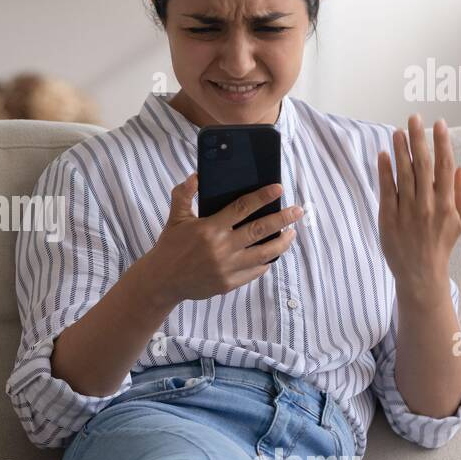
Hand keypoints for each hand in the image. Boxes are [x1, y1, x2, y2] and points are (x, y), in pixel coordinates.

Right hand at [142, 172, 304, 305]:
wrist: (161, 281)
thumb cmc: (170, 246)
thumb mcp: (175, 218)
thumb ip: (183, 195)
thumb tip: (196, 176)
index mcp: (210, 228)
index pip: (242, 207)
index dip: (262, 196)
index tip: (278, 188)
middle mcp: (222, 248)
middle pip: (261, 230)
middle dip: (283, 219)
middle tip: (299, 211)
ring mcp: (227, 267)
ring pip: (264, 253)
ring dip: (282, 242)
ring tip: (291, 234)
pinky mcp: (228, 283)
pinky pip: (255, 272)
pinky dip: (266, 262)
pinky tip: (272, 254)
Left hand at [376, 113, 460, 303]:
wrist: (421, 273)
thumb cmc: (441, 244)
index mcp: (447, 203)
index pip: (445, 167)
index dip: (443, 144)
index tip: (440, 124)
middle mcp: (428, 205)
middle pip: (424, 166)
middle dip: (419, 140)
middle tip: (415, 118)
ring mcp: (407, 211)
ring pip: (404, 175)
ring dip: (401, 151)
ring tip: (398, 131)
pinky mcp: (389, 218)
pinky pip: (386, 190)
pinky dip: (384, 172)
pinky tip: (383, 154)